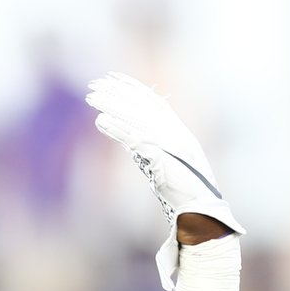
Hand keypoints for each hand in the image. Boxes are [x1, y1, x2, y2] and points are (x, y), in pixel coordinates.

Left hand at [87, 71, 242, 286]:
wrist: (199, 212)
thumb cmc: (185, 194)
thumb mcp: (167, 166)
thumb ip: (151, 150)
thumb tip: (130, 142)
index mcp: (179, 132)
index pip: (153, 101)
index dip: (132, 87)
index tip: (111, 79)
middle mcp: (176, 132)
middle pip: (142, 104)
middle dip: (117, 91)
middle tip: (93, 83)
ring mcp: (169, 143)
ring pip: (136, 116)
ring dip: (112, 105)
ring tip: (90, 96)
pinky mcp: (160, 158)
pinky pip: (134, 138)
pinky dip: (117, 129)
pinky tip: (100, 121)